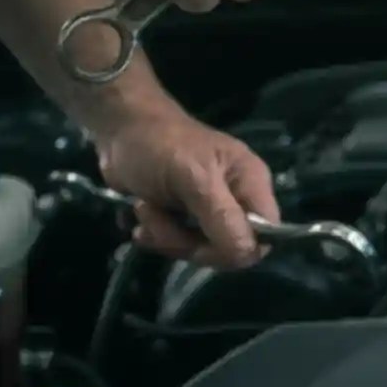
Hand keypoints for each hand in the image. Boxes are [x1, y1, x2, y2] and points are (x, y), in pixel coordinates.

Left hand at [92, 107, 279, 267]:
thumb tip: (247, 255)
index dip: (240, 247)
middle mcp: (237, 199)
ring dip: (166, 236)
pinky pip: (180, 245)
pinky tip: (142, 217)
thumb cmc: (160, 145)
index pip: (267, 232)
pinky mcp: (186, 218)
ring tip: (144, 208)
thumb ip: (222, 216)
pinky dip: (157, 237)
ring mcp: (211, 210)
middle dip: (189, 242)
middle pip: (231, 247)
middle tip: (160, 220)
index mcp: (252, 183)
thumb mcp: (194, 178)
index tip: (204, 244)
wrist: (120, 130)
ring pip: (202, 250)